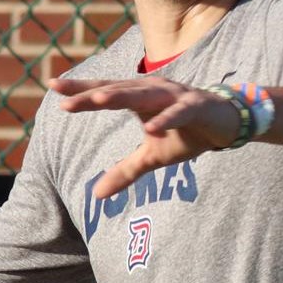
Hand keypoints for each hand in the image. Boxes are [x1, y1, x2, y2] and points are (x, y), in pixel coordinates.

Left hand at [50, 77, 240, 197]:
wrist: (229, 124)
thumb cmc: (187, 134)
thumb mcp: (152, 156)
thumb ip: (125, 171)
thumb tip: (95, 195)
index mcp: (140, 97)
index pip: (105, 91)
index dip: (80, 90)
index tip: (53, 87)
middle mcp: (153, 90)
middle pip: (117, 91)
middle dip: (92, 94)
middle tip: (66, 100)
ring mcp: (175, 95)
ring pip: (144, 95)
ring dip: (121, 96)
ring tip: (97, 100)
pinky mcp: (196, 106)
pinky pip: (179, 112)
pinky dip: (166, 118)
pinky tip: (151, 127)